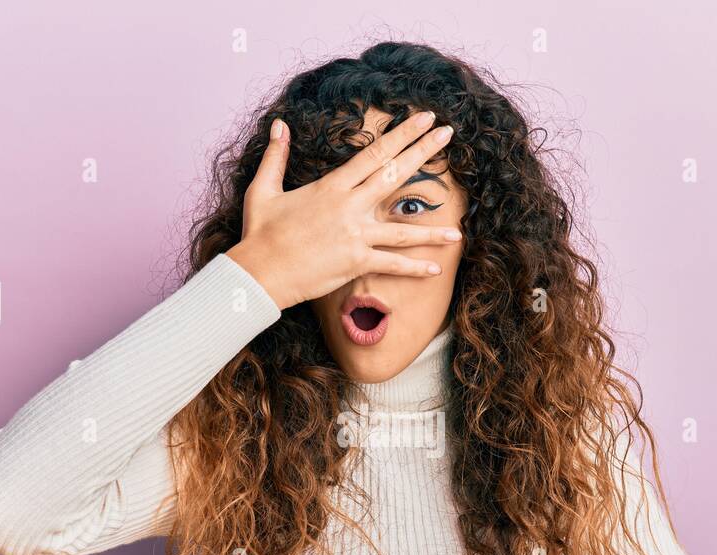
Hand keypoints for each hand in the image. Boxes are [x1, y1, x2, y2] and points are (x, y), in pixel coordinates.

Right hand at [225, 112, 460, 310]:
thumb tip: (279, 125)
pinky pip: (391, 264)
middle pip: (394, 174)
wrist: (258, 272)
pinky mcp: (355, 262)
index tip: (423, 119)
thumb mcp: (264, 189)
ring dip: (431, 231)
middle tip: (447, 135)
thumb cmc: (260, 233)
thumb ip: (276, 155)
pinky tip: (436, 268)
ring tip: (458, 232)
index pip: (374, 152)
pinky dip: (414, 268)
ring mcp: (355, 235)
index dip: (402, 134)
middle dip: (424, 152)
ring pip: (402, 230)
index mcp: (331, 186)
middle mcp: (349, 206)